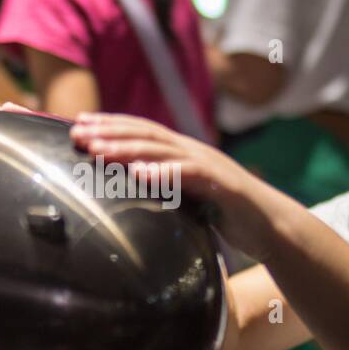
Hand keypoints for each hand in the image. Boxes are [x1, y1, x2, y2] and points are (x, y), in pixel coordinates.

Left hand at [68, 112, 283, 258]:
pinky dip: (164, 173)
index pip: (142, 131)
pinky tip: (141, 173)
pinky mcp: (221, 185)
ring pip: (162, 150)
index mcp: (183, 153)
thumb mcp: (188, 197)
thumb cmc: (227, 213)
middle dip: (109, 132)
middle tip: (77, 133)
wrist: (272, 227)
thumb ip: (164, 188)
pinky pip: (189, 175)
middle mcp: (193, 152)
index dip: (110, 125)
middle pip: (146, 135)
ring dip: (127, 149)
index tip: (78, 122)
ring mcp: (208, 165)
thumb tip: (131, 190)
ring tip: (98, 150)